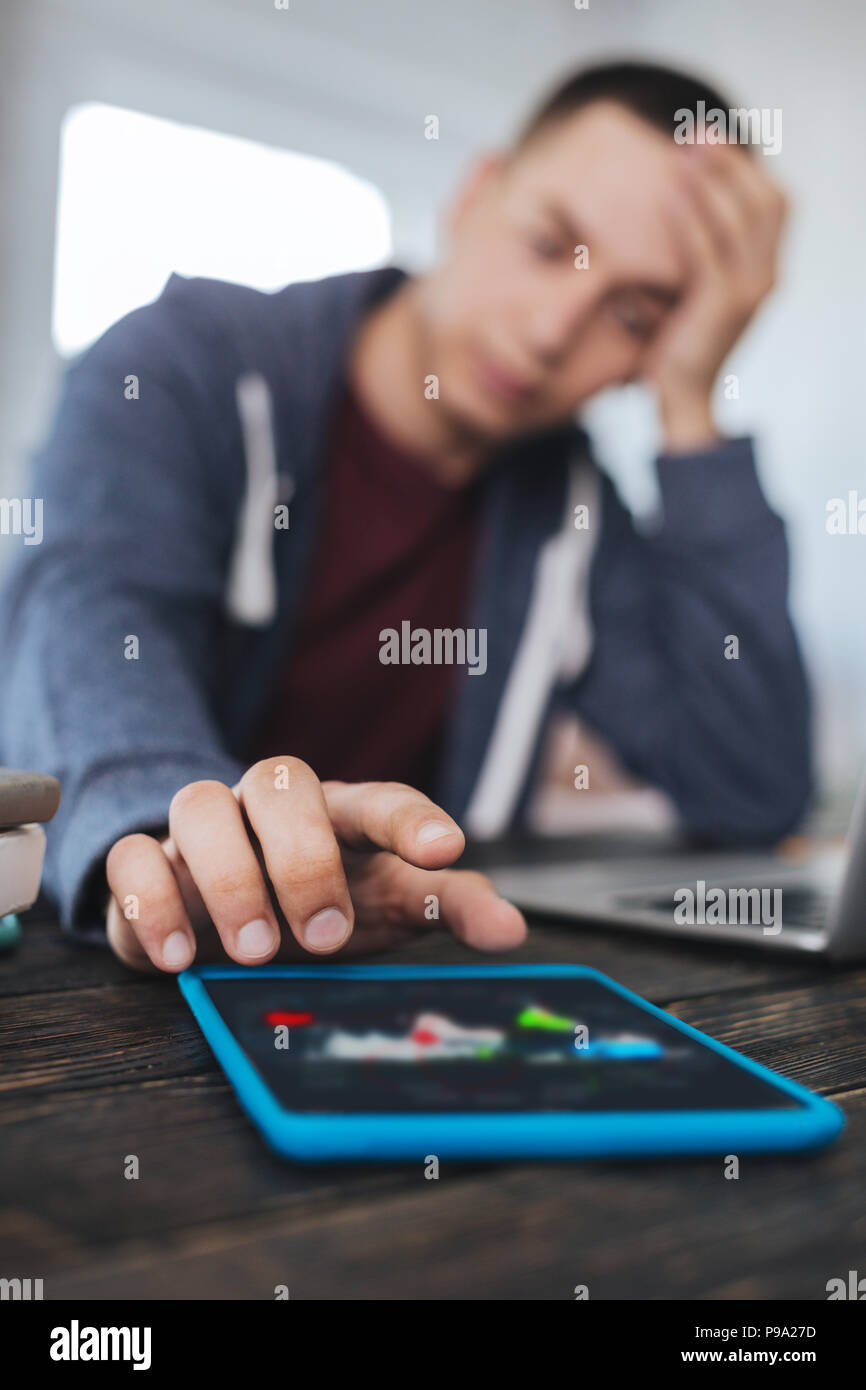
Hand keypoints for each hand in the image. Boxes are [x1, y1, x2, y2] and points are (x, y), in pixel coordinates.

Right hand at [105, 759, 526, 971]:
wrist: (221, 916)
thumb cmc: (320, 901)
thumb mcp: (387, 905)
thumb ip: (446, 908)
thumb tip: (512, 929)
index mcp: (338, 813)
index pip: (377, 798)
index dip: (411, 819)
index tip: (446, 851)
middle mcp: (267, 809)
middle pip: (281, 785)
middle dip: (305, 858)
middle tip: (326, 934)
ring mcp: (203, 832)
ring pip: (199, 805)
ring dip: (228, 877)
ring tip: (255, 950)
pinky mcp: (145, 865)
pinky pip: (132, 858)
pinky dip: (150, 901)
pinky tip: (177, 957)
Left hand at [643, 143, 787, 451]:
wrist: (683, 401)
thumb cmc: (680, 346)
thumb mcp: (696, 292)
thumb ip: (702, 254)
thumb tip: (679, 206)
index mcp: (767, 269)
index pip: (775, 201)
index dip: (746, 165)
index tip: (710, 138)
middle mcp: (768, 276)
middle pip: (765, 198)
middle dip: (730, 159)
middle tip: (693, 131)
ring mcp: (749, 291)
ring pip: (741, 216)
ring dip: (711, 177)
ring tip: (681, 149)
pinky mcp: (722, 305)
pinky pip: (709, 249)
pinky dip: (691, 216)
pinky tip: (670, 193)